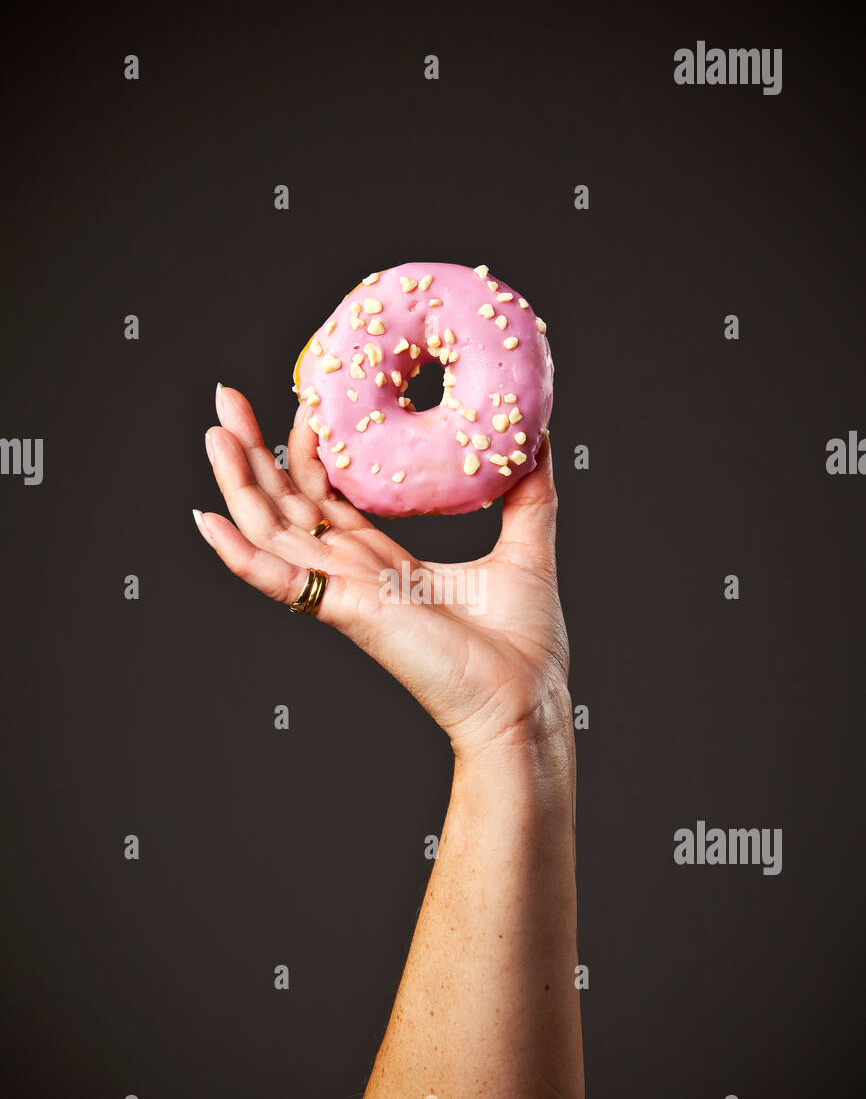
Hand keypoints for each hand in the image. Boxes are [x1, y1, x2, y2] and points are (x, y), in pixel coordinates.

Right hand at [195, 385, 570, 757]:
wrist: (527, 700)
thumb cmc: (524, 645)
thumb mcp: (527, 547)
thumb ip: (528, 493)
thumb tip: (537, 438)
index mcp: (386, 562)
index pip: (327, 498)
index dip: (307, 451)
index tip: (303, 400)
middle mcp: (356, 575)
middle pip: (286, 507)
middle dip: (253, 454)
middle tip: (227, 399)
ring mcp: (346, 593)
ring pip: (272, 533)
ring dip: (238, 484)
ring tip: (215, 433)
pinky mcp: (346, 611)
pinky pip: (278, 582)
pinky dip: (239, 555)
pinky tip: (208, 522)